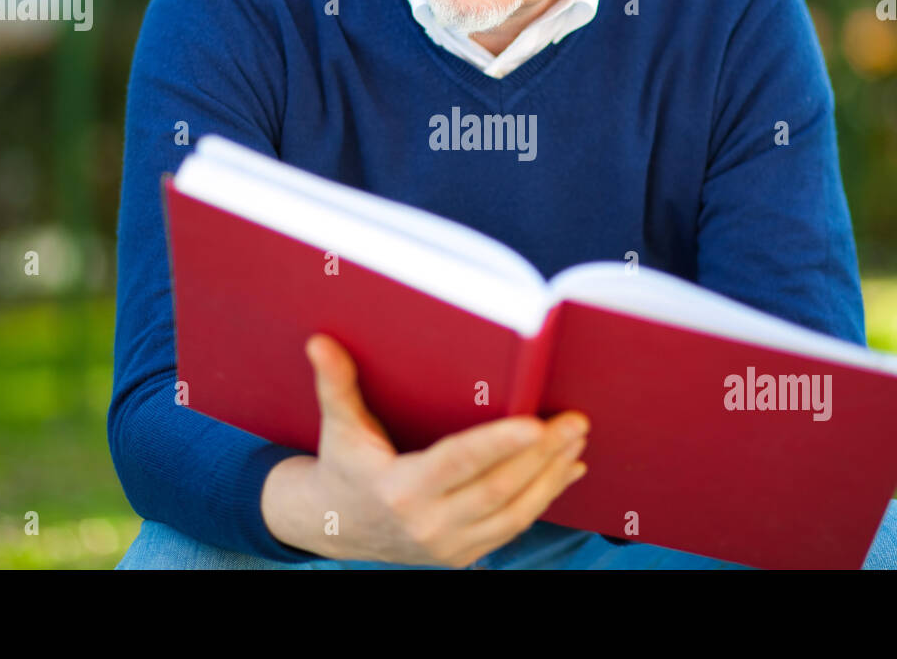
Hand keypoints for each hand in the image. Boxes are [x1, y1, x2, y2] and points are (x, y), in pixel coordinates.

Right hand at [261, 333, 588, 566]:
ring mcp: (448, 545)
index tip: (536, 422)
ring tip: (577, 440)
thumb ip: (336, 384)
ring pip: (514, 512)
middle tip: (575, 420)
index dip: (498, 443)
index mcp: (398, 489)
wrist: (336, 527)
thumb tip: (319, 340)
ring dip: (552, 475)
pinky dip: (545, 497)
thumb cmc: (344, 466)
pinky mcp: (463, 555)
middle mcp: (426, 524)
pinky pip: (513, 527)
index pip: (457, 463)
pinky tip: (568, 469)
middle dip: (543, 454)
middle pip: (498, 488)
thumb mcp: (338, 428)